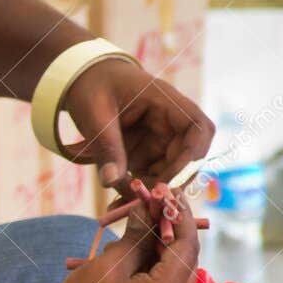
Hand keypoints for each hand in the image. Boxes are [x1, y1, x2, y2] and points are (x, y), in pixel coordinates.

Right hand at [31, 195, 200, 282]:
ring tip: (139, 238)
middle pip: (188, 262)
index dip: (179, 215)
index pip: (187, 245)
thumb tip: (148, 208)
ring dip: (166, 256)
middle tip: (154, 209)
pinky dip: (161, 278)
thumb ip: (136, 236)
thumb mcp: (107, 266)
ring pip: (181, 280)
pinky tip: (139, 267)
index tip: (170, 193)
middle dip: (172, 233)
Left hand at [63, 59, 213, 191]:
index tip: (170, 182)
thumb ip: (106, 147)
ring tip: (119, 203)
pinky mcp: (147, 152)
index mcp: (165, 102)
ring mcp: (160, 139)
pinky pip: (150, 176)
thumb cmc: (92, 86)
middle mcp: (170, 122)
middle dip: (168, 183)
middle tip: (141, 201)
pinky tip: (117, 201)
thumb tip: (112, 182)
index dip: (192, 158)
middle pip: (188, 158)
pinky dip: (137, 190)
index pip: (199, 129)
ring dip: (149, 191)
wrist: (83, 79)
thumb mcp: (95, 114)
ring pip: (168, 173)